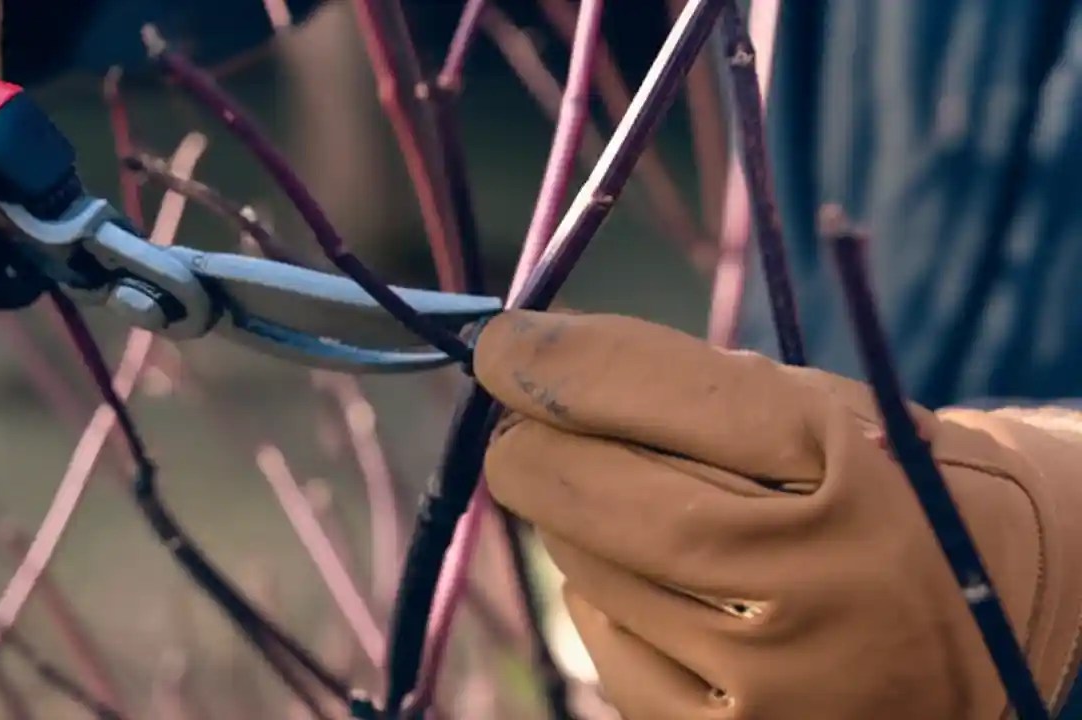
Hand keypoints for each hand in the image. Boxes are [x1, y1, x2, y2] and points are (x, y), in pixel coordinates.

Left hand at [475, 310, 1081, 718]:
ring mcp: (768, 675)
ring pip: (586, 568)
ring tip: (615, 504)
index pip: (659, 393)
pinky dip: (603, 598)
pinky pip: (606, 646)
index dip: (554, 363)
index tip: (501, 347)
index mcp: (843, 460)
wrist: (983, 614)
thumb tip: (523, 366)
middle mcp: (812, 575)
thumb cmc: (875, 485)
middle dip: (532, 446)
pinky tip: (648, 583)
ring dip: (571, 522)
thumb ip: (684, 386)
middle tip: (522, 427)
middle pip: (596, 490)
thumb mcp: (815, 408)